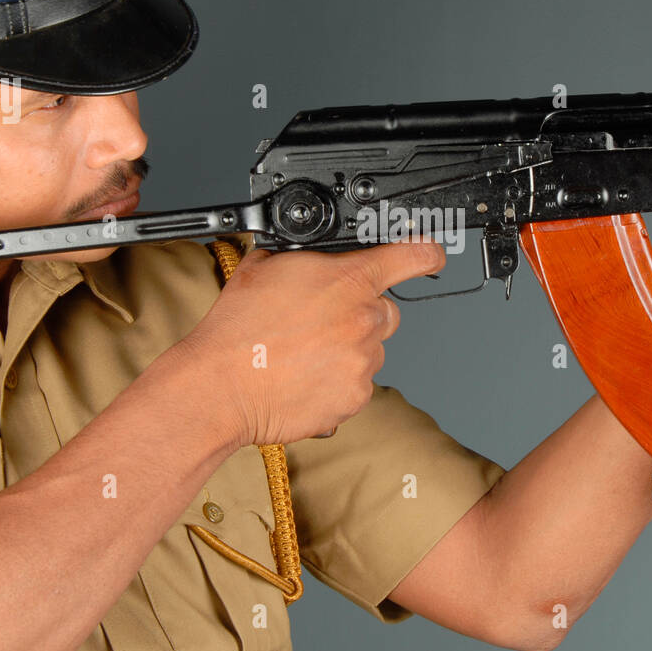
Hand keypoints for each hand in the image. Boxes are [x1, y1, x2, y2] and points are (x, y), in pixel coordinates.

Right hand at [179, 240, 445, 447]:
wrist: (221, 387)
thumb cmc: (236, 331)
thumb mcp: (265, 267)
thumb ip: (303, 259)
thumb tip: (311, 257)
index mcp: (348, 280)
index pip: (412, 256)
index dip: (425, 252)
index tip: (431, 254)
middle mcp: (363, 320)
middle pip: (386, 311)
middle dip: (361, 314)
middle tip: (322, 322)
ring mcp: (362, 362)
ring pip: (370, 350)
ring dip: (346, 351)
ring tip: (302, 355)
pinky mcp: (354, 398)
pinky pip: (357, 385)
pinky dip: (337, 382)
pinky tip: (304, 378)